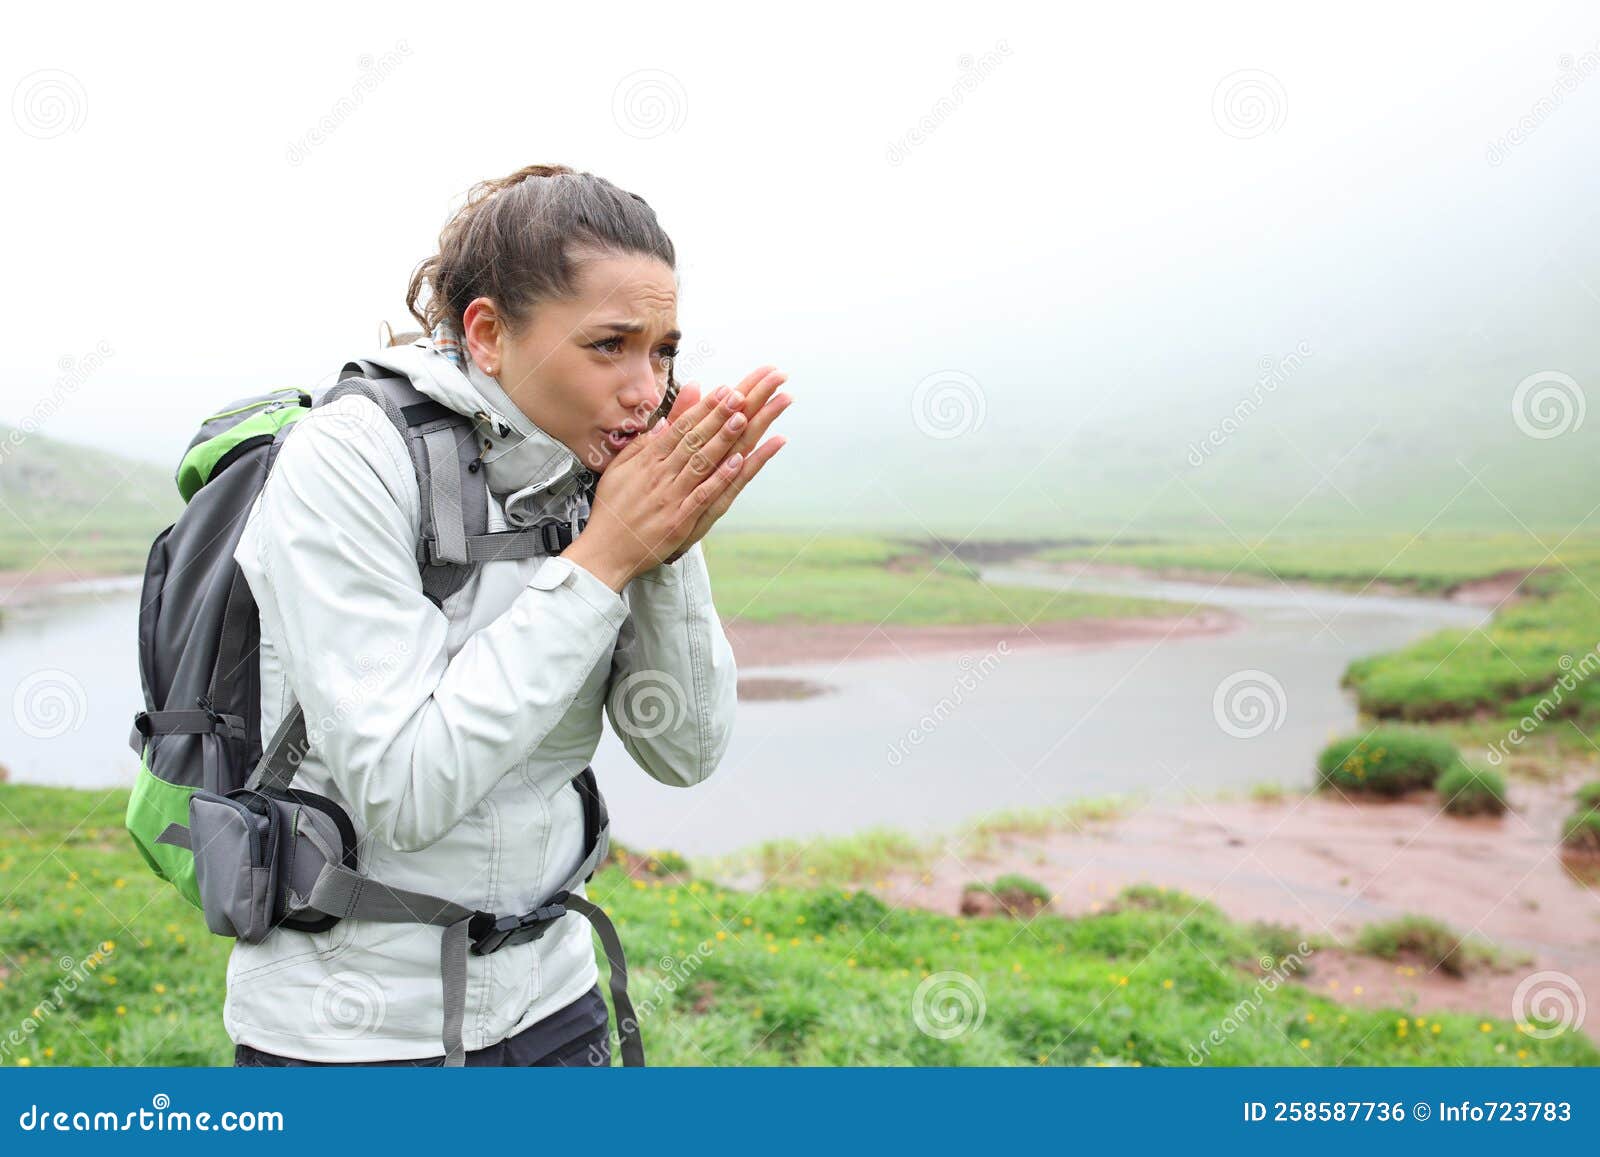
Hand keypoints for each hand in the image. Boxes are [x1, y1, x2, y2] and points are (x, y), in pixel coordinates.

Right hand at [562, 373, 782, 589]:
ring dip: (722, 439)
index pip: (679, 429)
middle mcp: (660, 475)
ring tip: (742, 418)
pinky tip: (738, 462)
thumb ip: (640, 447)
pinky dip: (720, 477)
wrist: (604, 551)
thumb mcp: (618, 471)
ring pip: (700, 462)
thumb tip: (661, 423)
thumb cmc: (612, 512)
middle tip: (738, 395)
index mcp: (647, 462)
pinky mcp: (679, 519)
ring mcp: (671, 497)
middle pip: (693, 440)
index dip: (702, 409)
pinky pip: (703, 494)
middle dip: (717, 415)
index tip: (722, 391)